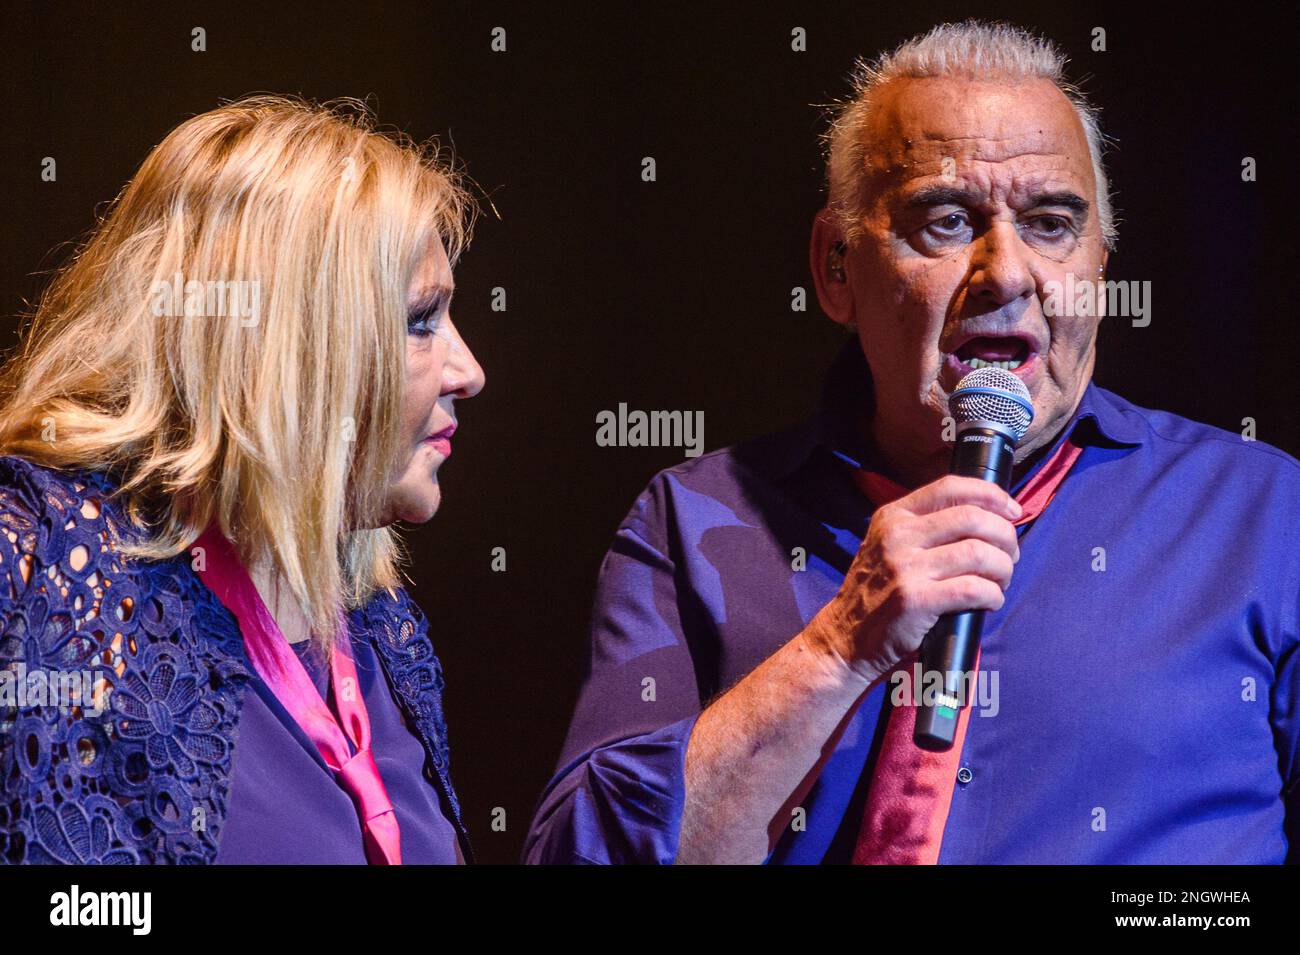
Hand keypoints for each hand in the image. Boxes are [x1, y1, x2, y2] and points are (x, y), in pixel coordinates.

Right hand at [805, 475, 1021, 683]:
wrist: (846, 638)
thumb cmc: (877, 593)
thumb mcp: (888, 545)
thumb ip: (925, 527)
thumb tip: (986, 516)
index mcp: (893, 516)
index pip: (951, 487)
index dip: (991, 495)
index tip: (1011, 512)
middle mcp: (897, 535)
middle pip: (973, 518)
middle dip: (1005, 536)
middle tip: (1010, 556)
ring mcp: (904, 567)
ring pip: (979, 553)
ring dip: (1003, 568)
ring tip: (1000, 581)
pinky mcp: (915, 600)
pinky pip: (973, 589)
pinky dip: (992, 595)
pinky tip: (989, 601)